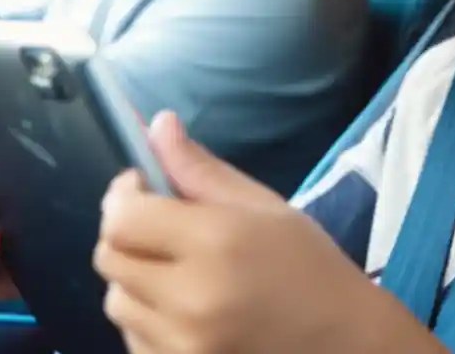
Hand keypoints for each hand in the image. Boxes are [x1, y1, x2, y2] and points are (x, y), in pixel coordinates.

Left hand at [93, 113, 443, 353]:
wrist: (344, 342)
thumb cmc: (309, 267)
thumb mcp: (263, 206)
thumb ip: (200, 169)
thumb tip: (157, 124)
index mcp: (216, 242)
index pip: (123, 217)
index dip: (123, 197)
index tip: (141, 189)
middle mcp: (192, 297)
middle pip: (110, 258)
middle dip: (127, 235)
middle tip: (160, 229)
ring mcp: (183, 345)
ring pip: (116, 302)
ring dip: (135, 282)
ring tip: (176, 274)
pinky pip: (133, 340)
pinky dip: (147, 323)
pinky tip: (183, 313)